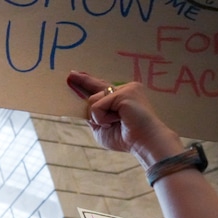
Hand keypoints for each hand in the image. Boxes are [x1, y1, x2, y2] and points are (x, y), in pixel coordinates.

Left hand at [66, 72, 183, 167]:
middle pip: (94, 93)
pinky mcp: (124, 92)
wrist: (144, 142)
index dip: (86, 81)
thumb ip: (93, 116)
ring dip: (98, 118)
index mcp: (120, 97)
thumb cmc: (125, 138)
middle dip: (87, 96)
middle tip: (78, 82)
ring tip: (116, 123)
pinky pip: (97, 106)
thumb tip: (83, 106)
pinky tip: (117, 120)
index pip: (100, 87)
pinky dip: (101, 118)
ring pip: (93, 100)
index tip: (73, 74)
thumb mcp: (102, 127)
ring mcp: (125, 89)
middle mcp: (124, 89)